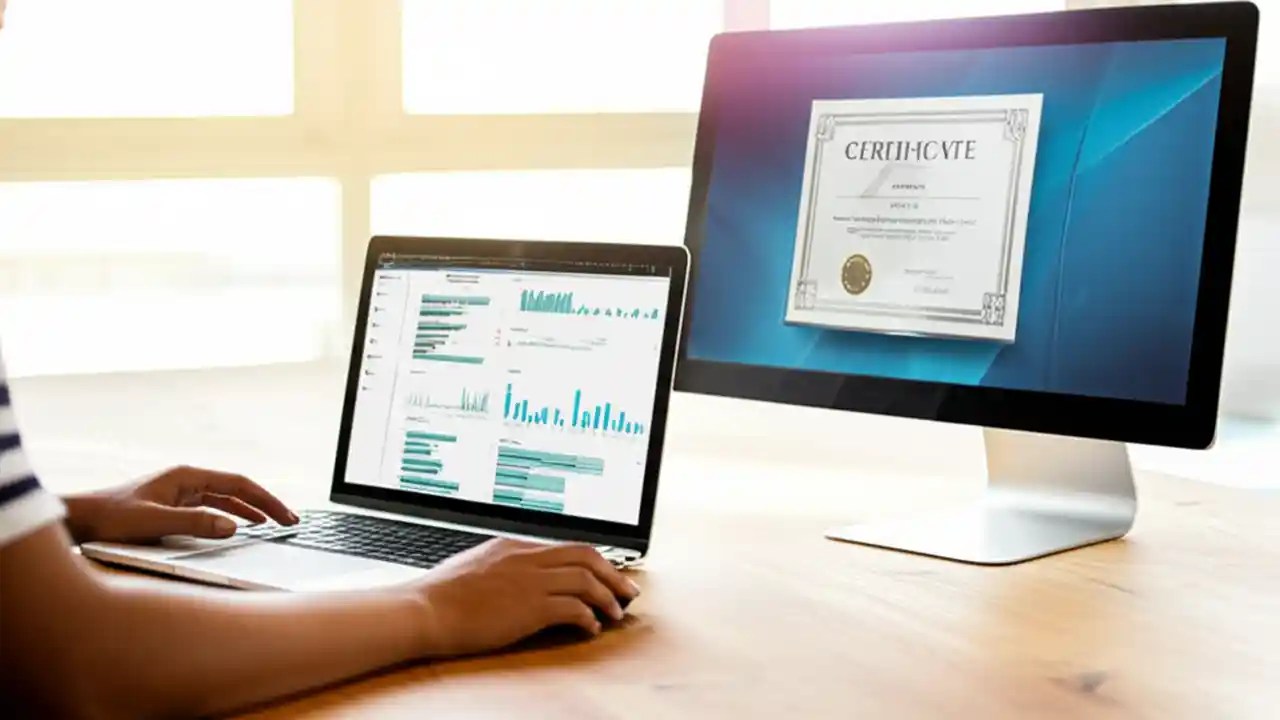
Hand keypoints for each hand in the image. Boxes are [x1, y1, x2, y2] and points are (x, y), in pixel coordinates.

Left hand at [63, 465, 297, 543]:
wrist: (78, 521)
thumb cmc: (110, 518)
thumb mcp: (154, 522)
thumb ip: (195, 524)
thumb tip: (234, 527)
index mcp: (186, 476)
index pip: (239, 484)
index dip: (267, 500)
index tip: (286, 517)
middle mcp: (186, 481)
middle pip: (237, 489)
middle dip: (265, 505)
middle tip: (289, 522)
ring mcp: (179, 494)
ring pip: (226, 499)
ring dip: (250, 511)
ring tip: (272, 524)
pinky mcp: (172, 508)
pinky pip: (212, 510)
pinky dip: (231, 517)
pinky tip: (239, 528)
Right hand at [410, 538, 640, 656]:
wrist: (424, 609)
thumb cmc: (442, 594)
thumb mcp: (477, 564)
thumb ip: (505, 564)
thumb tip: (522, 574)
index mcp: (515, 545)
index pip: (568, 546)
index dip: (595, 561)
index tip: (608, 574)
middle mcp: (527, 557)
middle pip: (586, 556)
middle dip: (613, 574)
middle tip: (628, 591)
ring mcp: (529, 581)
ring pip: (585, 579)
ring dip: (607, 597)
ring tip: (615, 613)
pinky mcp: (528, 607)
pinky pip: (572, 608)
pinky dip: (588, 618)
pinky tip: (590, 629)